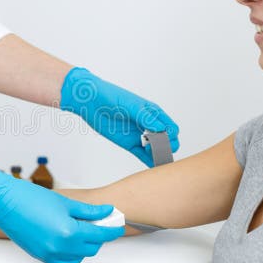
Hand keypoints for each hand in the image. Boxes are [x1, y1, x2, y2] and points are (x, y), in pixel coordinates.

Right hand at [0, 160, 124, 262]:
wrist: (5, 203)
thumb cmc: (29, 199)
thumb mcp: (66, 202)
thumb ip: (89, 211)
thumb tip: (105, 212)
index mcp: (69, 232)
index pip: (99, 235)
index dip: (112, 230)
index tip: (117, 226)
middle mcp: (60, 247)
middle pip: (91, 248)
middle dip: (99, 237)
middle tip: (101, 224)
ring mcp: (49, 254)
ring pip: (78, 257)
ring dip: (85, 247)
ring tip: (84, 231)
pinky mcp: (40, 255)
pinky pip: (63, 262)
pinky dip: (71, 255)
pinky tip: (70, 242)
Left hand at [60, 67, 179, 165]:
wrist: (91, 101)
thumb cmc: (111, 97)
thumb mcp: (130, 105)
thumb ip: (146, 117)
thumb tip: (161, 129)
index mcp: (154, 113)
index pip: (172, 128)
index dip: (171, 136)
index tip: (160, 138)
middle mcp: (149, 125)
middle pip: (168, 141)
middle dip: (166, 147)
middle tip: (152, 147)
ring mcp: (139, 135)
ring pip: (156, 150)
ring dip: (158, 155)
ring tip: (149, 154)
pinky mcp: (129, 144)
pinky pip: (142, 155)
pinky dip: (149, 161)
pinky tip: (151, 166)